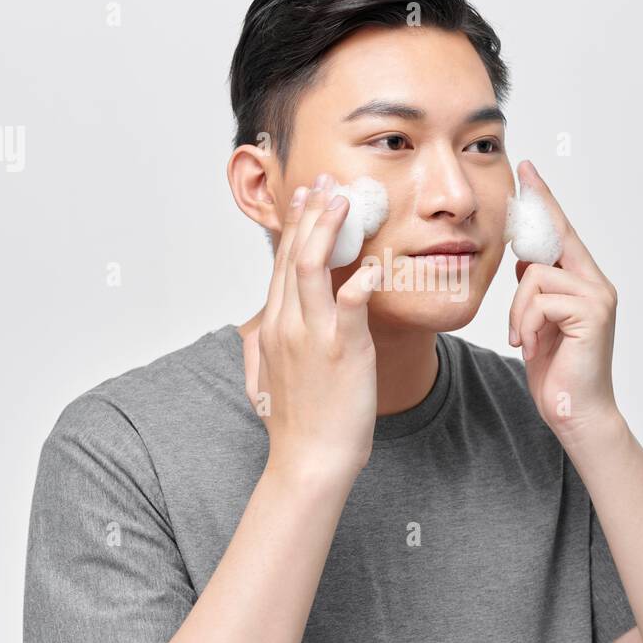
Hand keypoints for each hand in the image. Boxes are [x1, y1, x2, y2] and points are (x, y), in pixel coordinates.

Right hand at [252, 174, 381, 485]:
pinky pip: (351, 302)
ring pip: (313, 266)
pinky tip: (378, 260)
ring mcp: (313, 334)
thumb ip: (270, 347)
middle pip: (294, 254)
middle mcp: (287, 324)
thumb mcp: (272, 379)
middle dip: (311, 212)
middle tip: (326, 181)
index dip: (294, 227)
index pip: (281, 264)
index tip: (305, 199)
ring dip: (329, 227)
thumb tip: (264, 330)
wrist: (309, 461)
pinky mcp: (342, 349)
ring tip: (346, 200)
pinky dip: (364, 276)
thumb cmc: (301, 426)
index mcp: (273, 328)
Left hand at [507, 159, 620, 442]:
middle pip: (556, 236)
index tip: (529, 172)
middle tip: (522, 174)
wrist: (576, 413)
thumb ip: (537, 292)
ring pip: (535, 274)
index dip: (545, 202)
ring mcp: (597, 297)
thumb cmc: (557, 373)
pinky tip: (527, 345)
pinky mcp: (591, 312)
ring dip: (517, 310)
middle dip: (536, 209)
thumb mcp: (538, 324)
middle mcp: (596, 284)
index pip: (562, 234)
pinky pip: (539, 298)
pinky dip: (523, 322)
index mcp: (584, 284)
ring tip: (520, 338)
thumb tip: (524, 262)